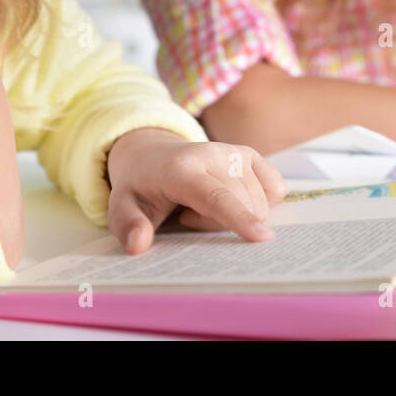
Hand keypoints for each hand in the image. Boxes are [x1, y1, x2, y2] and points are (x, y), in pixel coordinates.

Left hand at [104, 128, 287, 253]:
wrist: (151, 155)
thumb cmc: (140, 186)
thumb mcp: (121, 207)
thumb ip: (127, 225)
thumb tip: (138, 244)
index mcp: (182, 169)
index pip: (216, 196)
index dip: (239, 217)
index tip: (262, 238)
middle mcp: (212, 153)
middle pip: (239, 206)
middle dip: (217, 225)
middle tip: (186, 216)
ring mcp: (234, 152)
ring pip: (258, 202)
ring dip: (235, 215)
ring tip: (201, 206)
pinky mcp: (249, 154)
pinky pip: (274, 189)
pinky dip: (259, 202)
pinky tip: (232, 199)